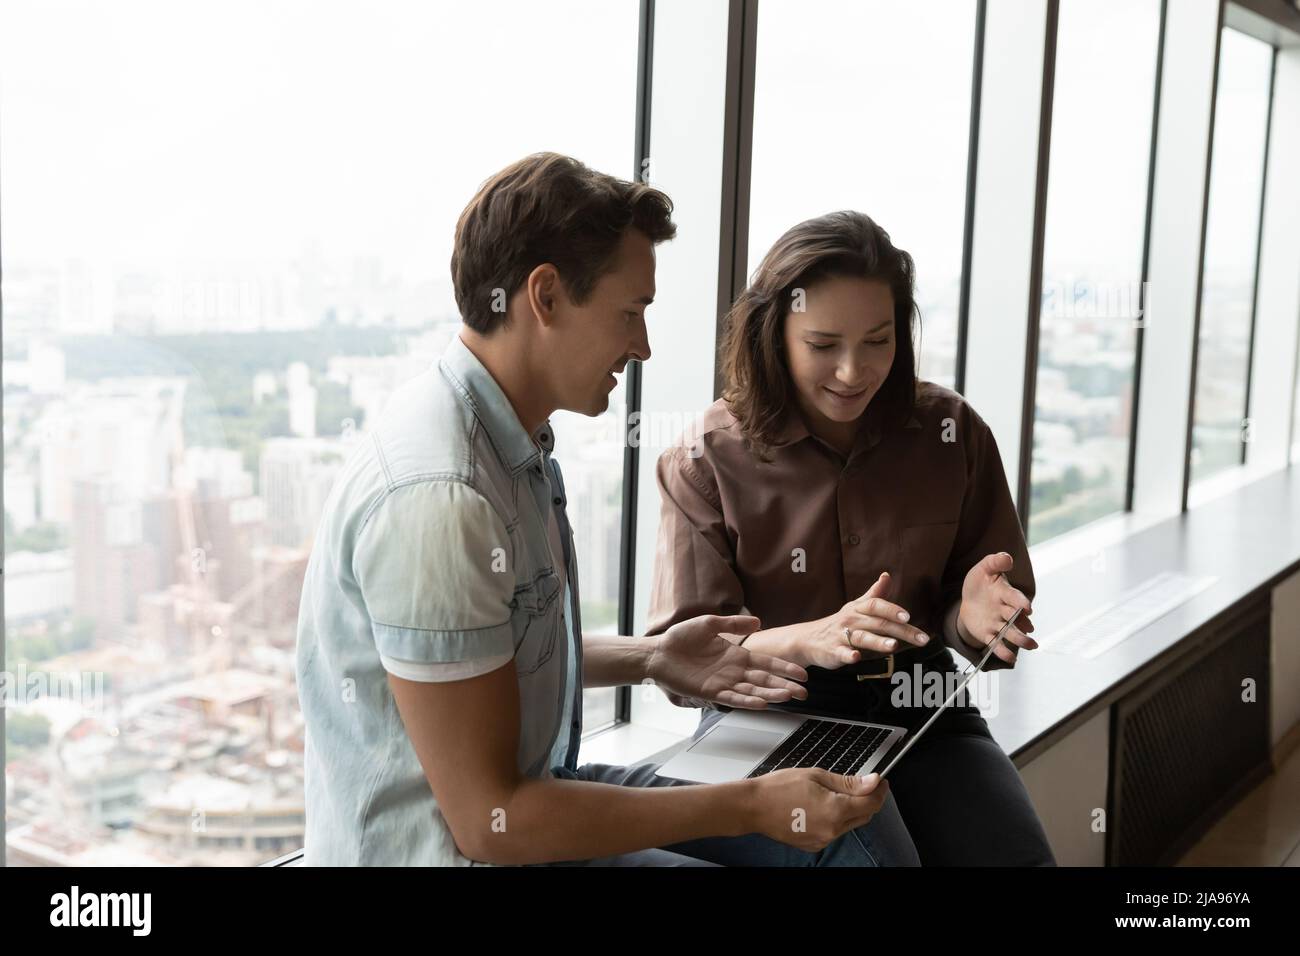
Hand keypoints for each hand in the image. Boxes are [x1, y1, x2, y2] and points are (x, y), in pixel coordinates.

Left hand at [647, 614, 809, 708]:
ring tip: (789, 697)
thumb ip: (734, 623)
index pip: (766, 663)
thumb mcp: (710, 624)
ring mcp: (723, 683)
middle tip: (804, 693)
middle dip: (784, 686)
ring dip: (770, 694)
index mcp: (736, 655)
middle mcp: (733, 671)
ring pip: (753, 690)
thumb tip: (758, 621)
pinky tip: (762, 703)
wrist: (658, 652)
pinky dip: (748, 700)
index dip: (784, 669)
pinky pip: (733, 698)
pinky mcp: (711, 692)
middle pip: (764, 680)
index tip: (802, 674)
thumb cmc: (681, 638)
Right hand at [744, 768, 888, 851]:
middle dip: (868, 800)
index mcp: (835, 810)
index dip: (879, 791)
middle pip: (864, 816)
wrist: (753, 807)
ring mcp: (823, 840)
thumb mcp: (816, 775)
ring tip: (835, 793)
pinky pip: (834, 831)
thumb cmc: (778, 788)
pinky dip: (836, 819)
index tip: (880, 781)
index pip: (871, 803)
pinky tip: (822, 806)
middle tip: (863, 784)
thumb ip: (848, 782)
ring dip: (851, 810)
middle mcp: (832, 830)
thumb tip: (872, 782)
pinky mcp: (814, 845)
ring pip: (849, 824)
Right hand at [784, 571, 930, 669]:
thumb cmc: (839, 623)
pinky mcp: (833, 652)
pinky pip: (841, 653)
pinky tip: (856, 657)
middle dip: (901, 631)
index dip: (892, 609)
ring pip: (862, 638)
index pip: (876, 605)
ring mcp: (841, 636)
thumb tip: (887, 575)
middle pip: (878, 624)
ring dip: (878, 641)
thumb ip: (874, 593)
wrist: (808, 639)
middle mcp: (851, 620)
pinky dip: (849, 655)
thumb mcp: (855, 606)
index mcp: (858, 609)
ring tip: (894, 646)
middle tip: (921, 639)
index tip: (908, 616)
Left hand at [957, 552, 1038, 665]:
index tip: (1027, 608)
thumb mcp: (984, 569)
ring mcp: (997, 623)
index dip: (1020, 602)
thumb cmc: (980, 582)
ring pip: (1010, 633)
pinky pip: (995, 643)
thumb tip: (1007, 558)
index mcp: (1004, 593)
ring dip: (1020, 639)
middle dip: (1023, 624)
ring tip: (1030, 645)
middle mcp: (1004, 610)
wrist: (969, 598)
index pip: (1014, 597)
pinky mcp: (988, 634)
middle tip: (1030, 630)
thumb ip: (995, 562)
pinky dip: (1002, 651)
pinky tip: (1010, 659)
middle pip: (1015, 618)